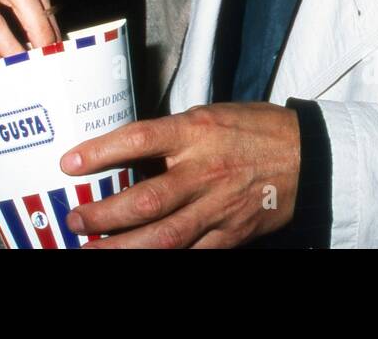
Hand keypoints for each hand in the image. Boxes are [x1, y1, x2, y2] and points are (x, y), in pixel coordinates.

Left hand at [59, 102, 300, 247]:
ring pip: (164, 237)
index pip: (138, 140)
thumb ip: (172, 136)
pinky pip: (192, 254)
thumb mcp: (209, 116)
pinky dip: (162, 260)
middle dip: (103, 214)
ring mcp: (218, 208)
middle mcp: (204, 171)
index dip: (100, 153)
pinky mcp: (231, 234)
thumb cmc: (254, 130)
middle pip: (145, 200)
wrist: (308, 156)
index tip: (69, 164)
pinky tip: (137, 261)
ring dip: (122, 248)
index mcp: (196, 132)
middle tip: (74, 220)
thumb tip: (126, 151)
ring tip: (91, 251)